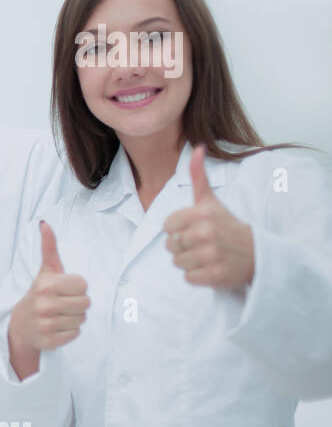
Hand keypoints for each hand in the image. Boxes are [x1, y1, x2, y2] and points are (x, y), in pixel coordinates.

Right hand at [7, 221, 88, 377]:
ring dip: (74, 317)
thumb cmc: (39, 294)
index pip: (84, 285)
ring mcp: (46, 324)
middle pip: (86, 303)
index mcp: (46, 286)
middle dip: (78, 303)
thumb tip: (45, 223)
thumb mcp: (45, 271)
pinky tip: (57, 327)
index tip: (64, 289)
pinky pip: (75, 334)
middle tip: (63, 303)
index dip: (77, 287)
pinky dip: (69, 331)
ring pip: (82, 319)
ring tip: (59, 315)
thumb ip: (49, 247)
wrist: (20, 325)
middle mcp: (44, 305)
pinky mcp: (49, 341)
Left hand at [163, 145, 253, 287]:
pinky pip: (188, 278)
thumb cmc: (229, 226)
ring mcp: (211, 255)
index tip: (195, 228)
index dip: (178, 229)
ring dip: (190, 262)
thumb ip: (198, 177)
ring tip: (207, 255)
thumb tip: (197, 148)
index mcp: (201, 214)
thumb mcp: (212, 201)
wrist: (259, 253)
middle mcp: (205, 234)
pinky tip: (212, 267)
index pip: (167, 226)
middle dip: (183, 247)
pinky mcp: (215, 275)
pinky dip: (198, 276)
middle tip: (203, 244)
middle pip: (170, 246)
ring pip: (177, 263)